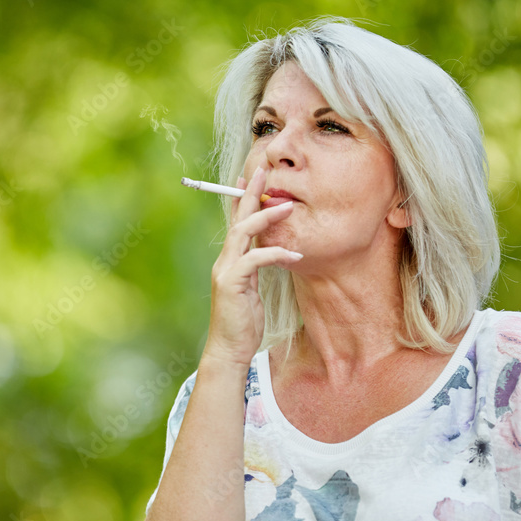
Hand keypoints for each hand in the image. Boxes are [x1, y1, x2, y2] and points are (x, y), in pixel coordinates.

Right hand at [203, 166, 301, 367]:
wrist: (229, 349)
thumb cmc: (242, 322)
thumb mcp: (252, 290)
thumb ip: (256, 269)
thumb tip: (271, 253)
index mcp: (230, 260)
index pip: (235, 222)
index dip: (241, 198)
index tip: (251, 177)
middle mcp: (225, 260)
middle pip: (237, 218)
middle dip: (250, 193)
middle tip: (263, 171)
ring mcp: (227, 271)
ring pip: (243, 232)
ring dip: (266, 216)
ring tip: (288, 205)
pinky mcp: (232, 284)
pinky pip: (256, 260)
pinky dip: (276, 253)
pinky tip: (295, 253)